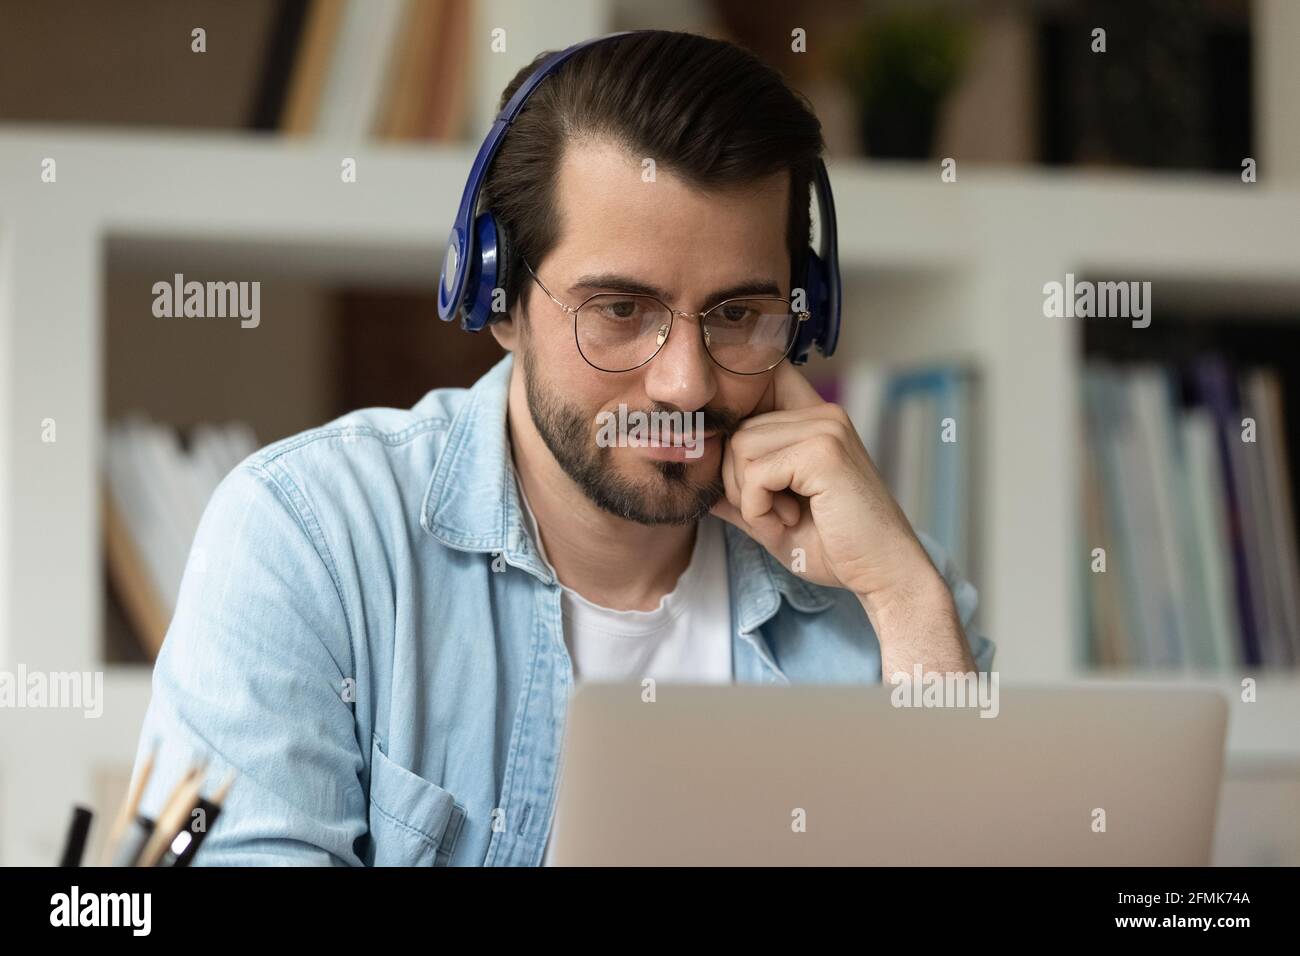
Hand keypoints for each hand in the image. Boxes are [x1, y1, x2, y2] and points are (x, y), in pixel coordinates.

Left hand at [710, 360, 936, 603]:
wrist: (884, 573)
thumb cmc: (836, 547)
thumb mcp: (774, 517)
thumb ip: (739, 493)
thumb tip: (698, 478)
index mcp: (815, 420)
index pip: (763, 382)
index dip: (737, 413)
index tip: (741, 466)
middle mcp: (822, 414)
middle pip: (737, 430)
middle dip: (738, 482)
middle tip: (774, 514)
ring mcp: (824, 429)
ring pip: (740, 448)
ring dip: (748, 498)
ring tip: (784, 518)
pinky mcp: (822, 452)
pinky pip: (755, 474)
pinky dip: (758, 509)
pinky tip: (789, 522)